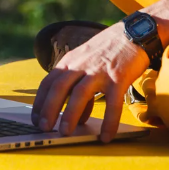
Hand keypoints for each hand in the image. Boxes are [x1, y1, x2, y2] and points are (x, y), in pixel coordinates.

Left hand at [30, 22, 148, 142]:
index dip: (39, 101)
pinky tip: (105, 136)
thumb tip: (77, 118)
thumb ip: (79, 87)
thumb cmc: (109, 52)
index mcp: (71, 61)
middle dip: (49, 109)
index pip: (49, 82)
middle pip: (60, 87)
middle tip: (43, 127)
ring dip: (70, 114)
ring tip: (65, 133)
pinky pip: (112, 103)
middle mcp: (82, 65)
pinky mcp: (118, 78)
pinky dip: (108, 122)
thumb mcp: (87, 64)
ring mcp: (99, 71)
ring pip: (80, 94)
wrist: (134, 33)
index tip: (35, 118)